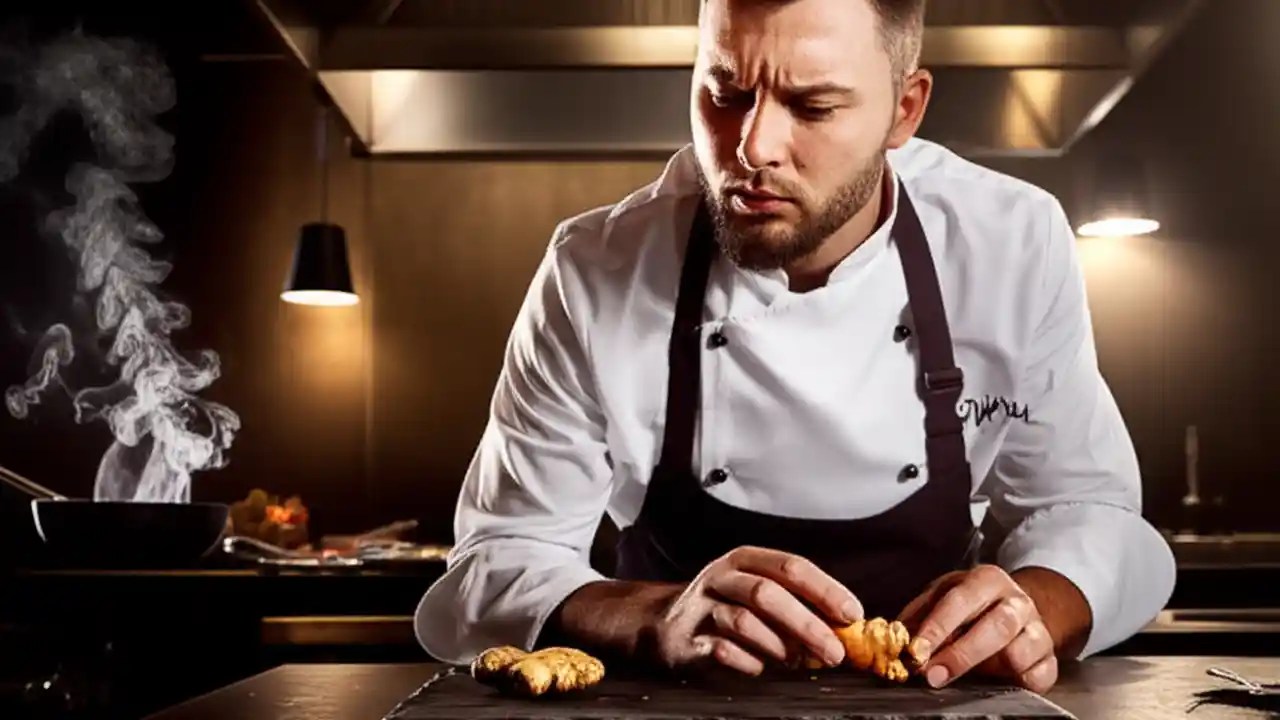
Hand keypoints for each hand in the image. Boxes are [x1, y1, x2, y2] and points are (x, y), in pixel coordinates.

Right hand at [645, 546, 863, 675]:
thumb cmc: (727, 609)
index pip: (791, 566)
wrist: (662, 625)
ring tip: (796, 661)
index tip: (852, 615)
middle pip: (767, 593)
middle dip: (807, 624)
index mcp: (745, 560)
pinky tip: (758, 668)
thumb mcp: (758, 594)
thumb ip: (797, 605)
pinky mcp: (685, 641)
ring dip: (778, 646)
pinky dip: (747, 663)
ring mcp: (700, 608)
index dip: (825, 590)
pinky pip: (721, 651)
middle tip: (834, 652)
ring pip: (744, 621)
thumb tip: (846, 630)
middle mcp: (721, 577)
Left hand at [898, 564, 1056, 693]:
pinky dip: (1020, 683)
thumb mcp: (942, 598)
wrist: (1015, 609)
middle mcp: (1016, 601)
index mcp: (986, 580)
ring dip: (989, 669)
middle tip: (932, 676)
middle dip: (960, 655)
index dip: (937, 628)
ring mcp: (1037, 629)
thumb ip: (918, 616)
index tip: (916, 652)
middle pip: (995, 626)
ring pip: (1020, 652)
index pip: (960, 601)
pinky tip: (1002, 682)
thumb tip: (893, 638)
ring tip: (968, 677)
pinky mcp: (1049, 657)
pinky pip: (1040, 675)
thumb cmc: (970, 607)